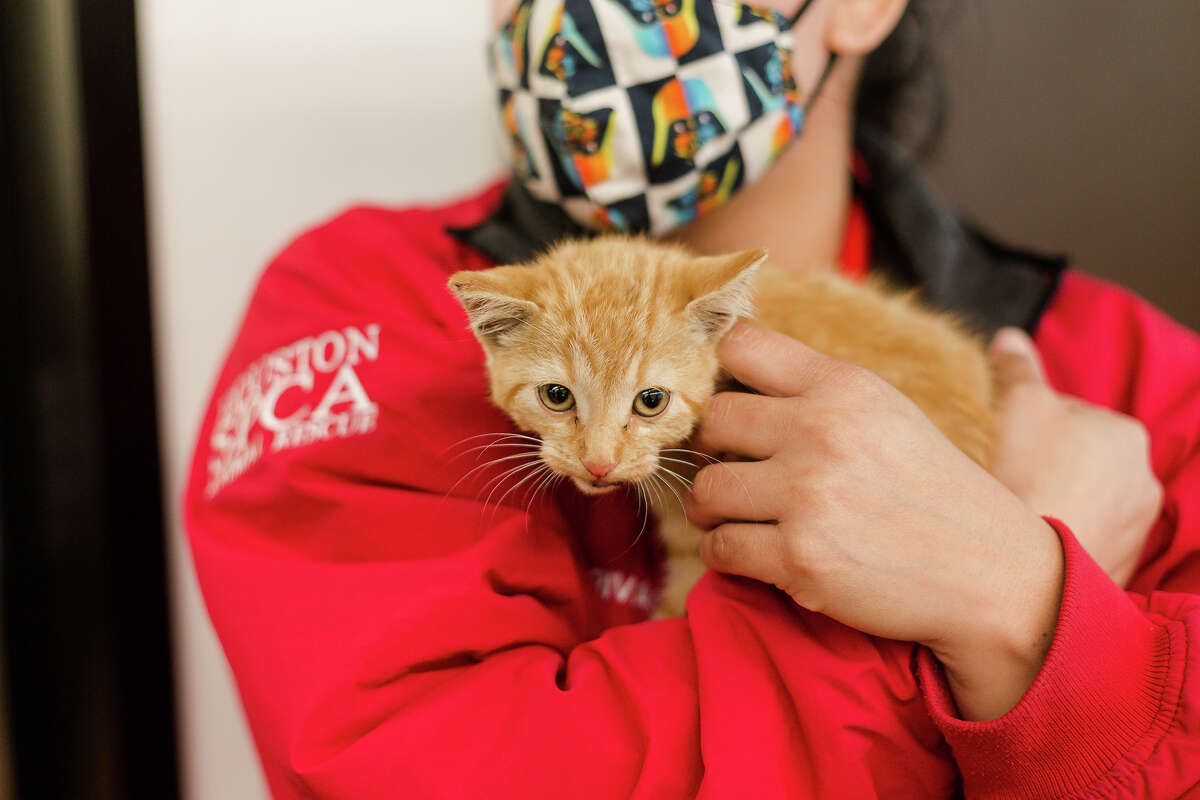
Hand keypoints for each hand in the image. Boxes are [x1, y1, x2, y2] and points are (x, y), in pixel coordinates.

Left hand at [685, 323, 1063, 720]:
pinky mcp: (800, 560)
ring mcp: (809, 497)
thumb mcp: (887, 413)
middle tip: (729, 469)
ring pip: (706, 490)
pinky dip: (723, 553)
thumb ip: (816, 391)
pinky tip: (749, 552)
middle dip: (711, 449)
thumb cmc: (931, 491)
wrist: (991, 575)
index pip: (741, 345)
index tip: (729, 404)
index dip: (720, 373)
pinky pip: (720, 548)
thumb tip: (727, 385)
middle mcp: (823, 432)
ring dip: (710, 508)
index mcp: (845, 386)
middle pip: (713, 420)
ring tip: (733, 515)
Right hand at [987, 328, 1162, 586]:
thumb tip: (1009, 338)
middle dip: (1049, 466)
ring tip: (1020, 510)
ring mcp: (1136, 531)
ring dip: (1057, 503)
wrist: (1031, 566)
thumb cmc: (1028, 474)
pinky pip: (1084, 542)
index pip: (1072, 415)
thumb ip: (1017, 367)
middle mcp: (1145, 481)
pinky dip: (1061, 539)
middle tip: (1010, 477)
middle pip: (1081, 461)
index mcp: (1128, 434)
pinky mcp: (1119, 570)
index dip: (1031, 426)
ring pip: (1086, 504)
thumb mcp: (1018, 403)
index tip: (1006, 443)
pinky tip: (1030, 538)